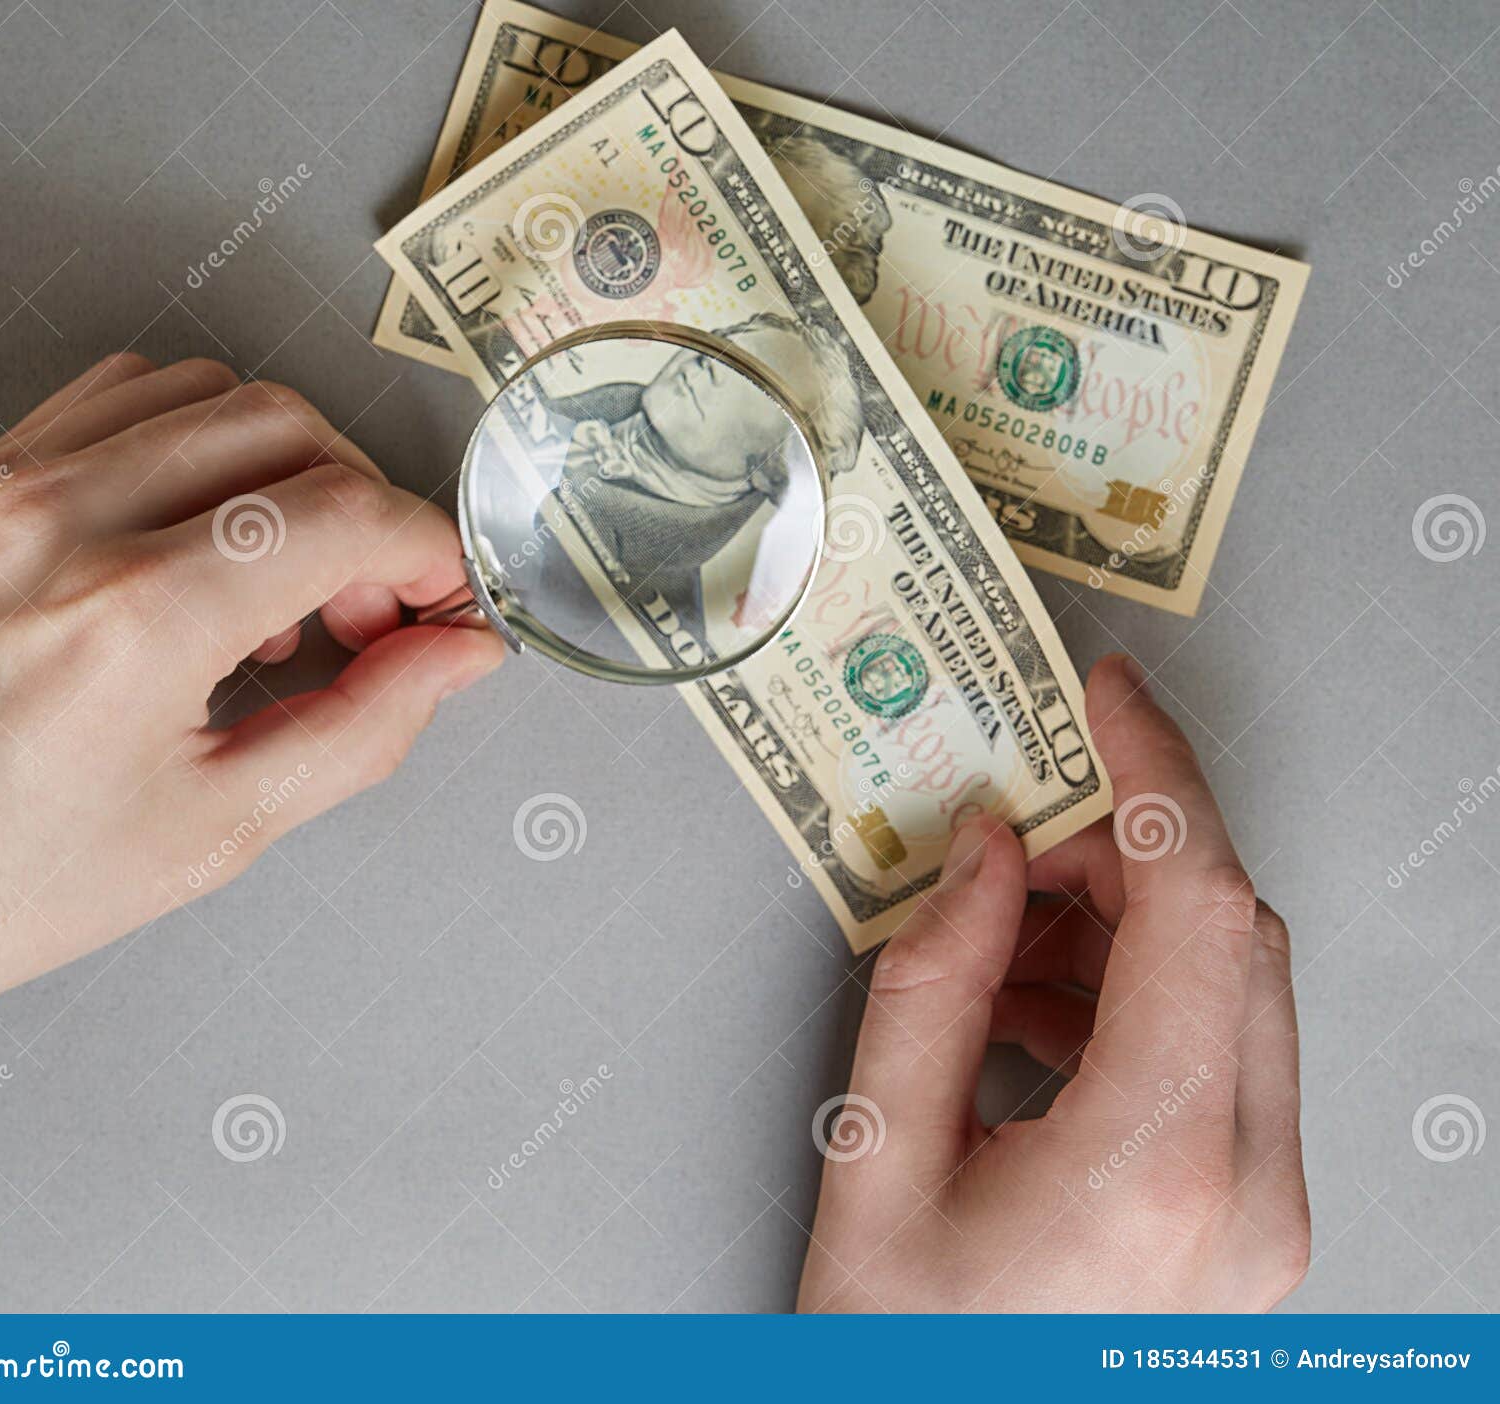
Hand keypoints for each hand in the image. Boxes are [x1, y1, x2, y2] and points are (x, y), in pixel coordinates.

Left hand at [0, 354, 503, 1031]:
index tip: (441, 604)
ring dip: (286, 469)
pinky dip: (197, 444)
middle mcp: (65, 520)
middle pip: (288, 427)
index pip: (344, 513)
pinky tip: (203, 537)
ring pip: (208, 393)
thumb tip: (450, 658)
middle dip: (366, 508)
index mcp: (134, 618)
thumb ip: (360, 728)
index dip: (427, 553)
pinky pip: (119, 399)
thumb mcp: (213, 831)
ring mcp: (7, 487)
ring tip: (281, 581)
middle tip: (368, 609)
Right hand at [798, 654, 1306, 1311]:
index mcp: (1157, 1165)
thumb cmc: (908, 1356)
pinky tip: (1032, 1016)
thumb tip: (980, 853)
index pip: (1196, 904)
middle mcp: (1249, 1190)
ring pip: (1234, 988)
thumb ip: (929, 980)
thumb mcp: (879, 1153)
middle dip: (1123, 856)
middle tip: (1015, 839)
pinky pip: (1220, 1055)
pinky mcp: (1254, 1221)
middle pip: (1231, 934)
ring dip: (1124, 930)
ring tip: (1001, 945)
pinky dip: (1135, 1000)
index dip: (1152, 776)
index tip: (1106, 700)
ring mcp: (1268, 1215)